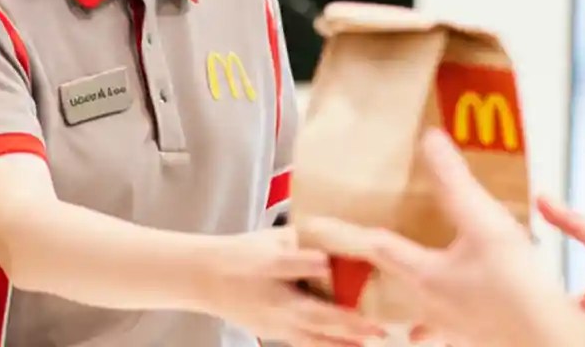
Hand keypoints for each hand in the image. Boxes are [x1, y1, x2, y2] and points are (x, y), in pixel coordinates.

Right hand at [198, 227, 387, 346]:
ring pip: (313, 343)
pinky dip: (322, 345)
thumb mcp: (270, 248)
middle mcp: (283, 320)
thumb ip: (299, 256)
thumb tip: (326, 260)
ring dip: (339, 346)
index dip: (353, 321)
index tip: (378, 324)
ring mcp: (276, 328)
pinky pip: (303, 342)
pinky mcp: (271, 330)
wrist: (201, 276)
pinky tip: (338, 343)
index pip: (326, 314)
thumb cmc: (239, 256)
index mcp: (286, 301)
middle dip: (353, 336)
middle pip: (323, 334)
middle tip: (382, 337)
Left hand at [303, 130, 584, 346]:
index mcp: (426, 276)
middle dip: (361, 275)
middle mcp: (431, 305)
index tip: (313, 226)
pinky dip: (434, 327)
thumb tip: (430, 140)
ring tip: (387, 301)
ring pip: (412, 314)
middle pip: (385, 287)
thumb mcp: (487, 224)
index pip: (373, 247)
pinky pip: (444, 331)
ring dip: (397, 304)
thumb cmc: (520, 289)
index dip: (342, 232)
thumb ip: (455, 181)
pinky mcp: (475, 335)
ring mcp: (452, 326)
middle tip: (341, 265)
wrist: (551, 339)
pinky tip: (435, 328)